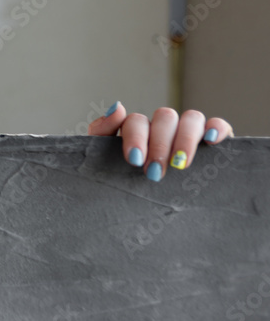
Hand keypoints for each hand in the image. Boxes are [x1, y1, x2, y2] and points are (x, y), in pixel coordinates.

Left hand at [88, 102, 232, 181]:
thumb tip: (118, 107)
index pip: (136, 120)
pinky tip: (211, 141)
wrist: (147, 213)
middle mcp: (164, 128)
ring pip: (191, 118)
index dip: (135, 137)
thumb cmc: (124, 184)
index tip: (133, 160)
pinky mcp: (213, 140)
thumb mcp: (107, 162)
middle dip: (159, 144)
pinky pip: (218, 124)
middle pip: (165, 117)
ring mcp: (189, 132)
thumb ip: (102, 134)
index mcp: (138, 130)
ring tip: (180, 165)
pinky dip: (216, 127)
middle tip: (155, 172)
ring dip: (185, 139)